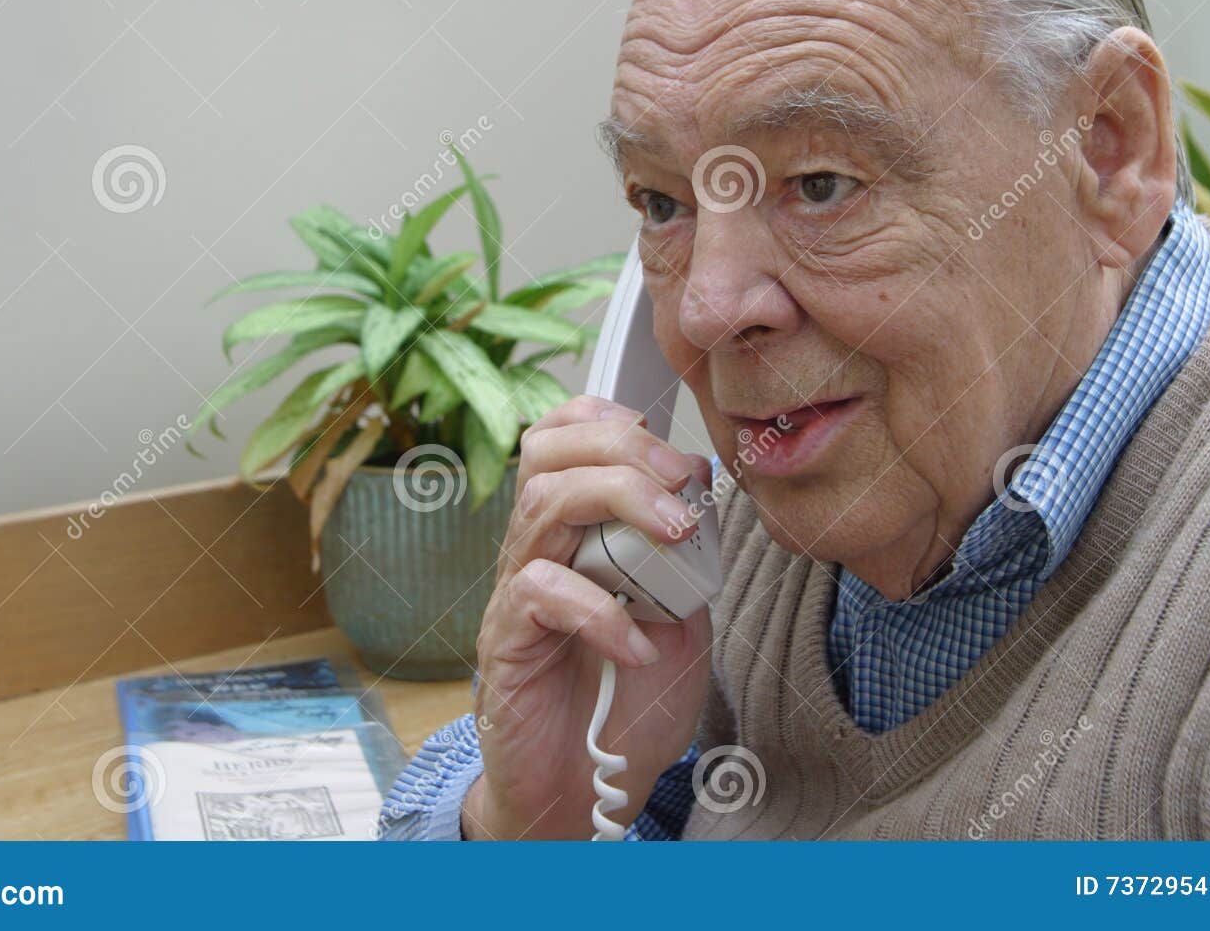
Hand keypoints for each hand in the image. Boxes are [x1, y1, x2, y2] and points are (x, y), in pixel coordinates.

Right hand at [461, 394, 712, 839]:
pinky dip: (601, 610)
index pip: (563, 436)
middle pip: (548, 452)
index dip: (609, 421)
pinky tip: (639, 643)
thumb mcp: (681, 618)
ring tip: (673, 534)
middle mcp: (538, 549)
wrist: (588, 788)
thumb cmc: (627, 702)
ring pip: (543, 503)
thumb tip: (702, 495)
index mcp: (574, 531)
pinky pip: (542, 592)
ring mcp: (518, 591)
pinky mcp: (506, 640)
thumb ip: (686, 560)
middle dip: (620, 447)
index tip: (672, 451)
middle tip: (679, 479)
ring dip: (619, 501)